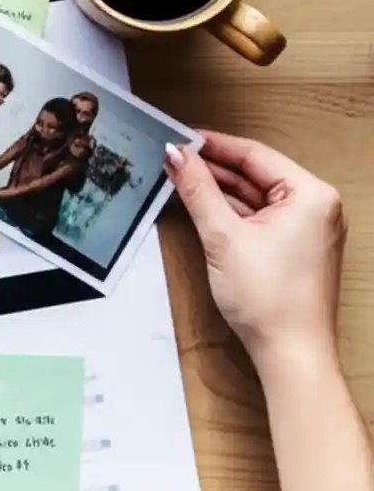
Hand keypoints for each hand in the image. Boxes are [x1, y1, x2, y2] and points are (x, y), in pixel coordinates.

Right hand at [165, 132, 345, 358]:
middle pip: (256, 174)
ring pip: (256, 198)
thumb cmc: (269, 299)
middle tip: (173, 159)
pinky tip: (204, 208)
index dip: (213, 145)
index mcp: (311, 194)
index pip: (255, 155)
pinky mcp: (295, 248)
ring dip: (220, 191)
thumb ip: (197, 190)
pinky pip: (260, 219)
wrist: (290, 352)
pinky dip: (232, 213)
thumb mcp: (223, 237)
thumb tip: (176, 155)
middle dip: (213, 169)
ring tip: (180, 180)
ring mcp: (307, 228)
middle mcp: (316, 206)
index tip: (180, 138)